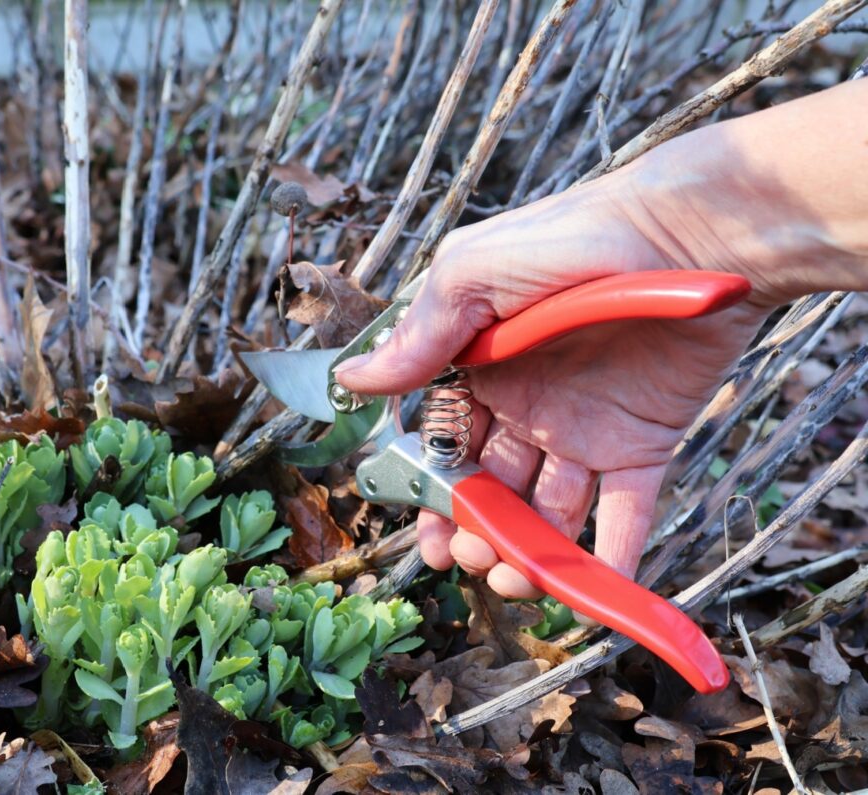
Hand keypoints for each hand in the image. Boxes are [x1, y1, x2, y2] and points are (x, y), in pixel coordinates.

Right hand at [335, 175, 768, 598]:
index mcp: (478, 368)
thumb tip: (351, 379)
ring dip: (529, 551)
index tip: (423, 532)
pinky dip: (612, 555)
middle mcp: (526, 404)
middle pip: (490, 486)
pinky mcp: (642, 441)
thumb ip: (418, 337)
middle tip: (469, 557)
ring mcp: (584, 426)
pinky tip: (595, 586)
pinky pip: (624, 511)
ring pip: (547, 509)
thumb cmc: (571, 241)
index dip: (430, 492)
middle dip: (474, 530)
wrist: (687, 234)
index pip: (442, 445)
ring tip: (516, 576)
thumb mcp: (473, 276)